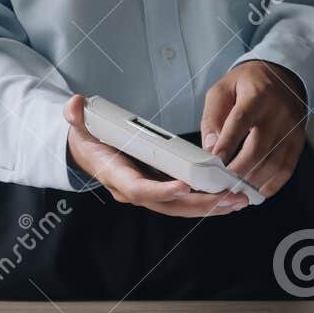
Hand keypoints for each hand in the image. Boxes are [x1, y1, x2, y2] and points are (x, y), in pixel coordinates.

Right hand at [63, 96, 248, 216]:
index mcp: (115, 175)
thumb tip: (75, 104)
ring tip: (237, 200)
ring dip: (210, 206)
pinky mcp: (161, 191)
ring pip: (181, 208)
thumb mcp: (79, 125)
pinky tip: (229, 197)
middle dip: (199, 203)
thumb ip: (76, 116)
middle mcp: (133, 190)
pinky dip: (207, 201)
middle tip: (228, 198)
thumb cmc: (88, 139)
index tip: (183, 187)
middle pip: (169, 205)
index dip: (160, 190)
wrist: (88, 152)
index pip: (138, 189)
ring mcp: (149, 193)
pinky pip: (185, 202)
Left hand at [201, 60, 308, 197]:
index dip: (227, 144)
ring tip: (236, 191)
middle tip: (222, 184)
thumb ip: (213, 118)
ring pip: (274, 162)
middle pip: (258, 148)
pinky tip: (258, 191)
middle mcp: (278, 113)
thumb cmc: (248, 84)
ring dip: (254, 181)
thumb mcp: (223, 90)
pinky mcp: (298, 141)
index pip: (241, 122)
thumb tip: (211, 148)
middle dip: (239, 170)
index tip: (214, 162)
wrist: (283, 76)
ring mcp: (291, 128)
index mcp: (256, 95)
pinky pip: (287, 168)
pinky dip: (273, 184)